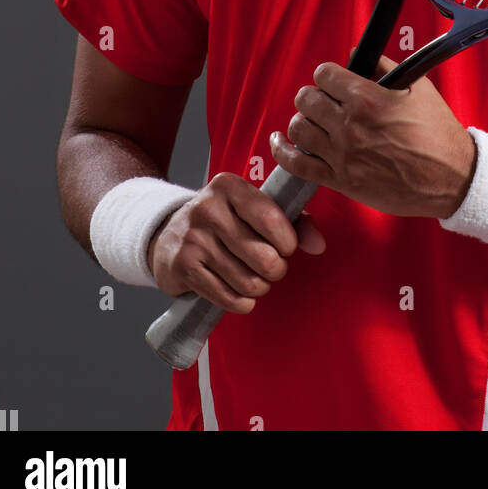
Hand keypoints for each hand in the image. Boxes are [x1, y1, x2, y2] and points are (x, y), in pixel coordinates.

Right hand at [147, 171, 325, 311]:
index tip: (287, 247)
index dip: (288, 242)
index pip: (271, 219)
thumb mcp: (255, 208)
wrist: (168, 234)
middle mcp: (208, 209)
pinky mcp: (183, 267)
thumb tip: (319, 244)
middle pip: (263, 256)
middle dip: (276, 269)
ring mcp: (192, 239)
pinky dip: (242, 302)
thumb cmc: (225, 221)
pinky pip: (227, 297)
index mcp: (229, 186)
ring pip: (247, 281)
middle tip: (272, 267)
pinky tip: (241, 294)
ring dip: (260, 288)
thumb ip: (295, 220)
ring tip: (256, 279)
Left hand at [269, 56, 477, 218]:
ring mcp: (343, 155)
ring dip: (302, 121)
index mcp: (368, 98)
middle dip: (313, 96)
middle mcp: (350, 125)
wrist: (452, 178)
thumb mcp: (417, 88)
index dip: (328, 76)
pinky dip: (283, 151)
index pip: (324, 74)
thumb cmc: (438, 133)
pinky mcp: (341, 181)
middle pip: (305, 99)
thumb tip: (358, 54)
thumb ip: (383, 66)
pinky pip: (297, 164)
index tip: (333, 82)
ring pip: (298, 129)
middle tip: (324, 102)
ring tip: (312, 122)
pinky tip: (281, 142)